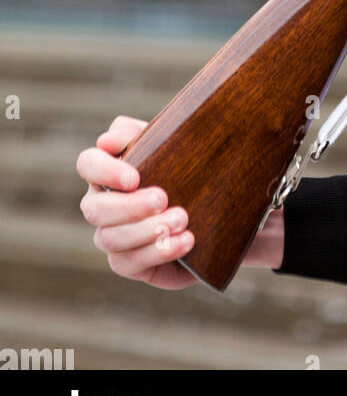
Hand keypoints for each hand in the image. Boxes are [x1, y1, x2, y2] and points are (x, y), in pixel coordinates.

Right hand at [76, 115, 195, 289]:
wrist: (210, 206)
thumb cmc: (180, 166)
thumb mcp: (165, 141)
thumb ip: (134, 133)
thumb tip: (106, 141)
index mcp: (107, 171)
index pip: (87, 163)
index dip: (103, 171)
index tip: (135, 177)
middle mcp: (101, 205)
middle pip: (94, 209)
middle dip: (129, 206)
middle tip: (163, 199)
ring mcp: (111, 237)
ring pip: (110, 239)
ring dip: (148, 230)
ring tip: (182, 219)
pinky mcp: (128, 263)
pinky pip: (131, 263)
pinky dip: (160, 251)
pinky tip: (186, 240)